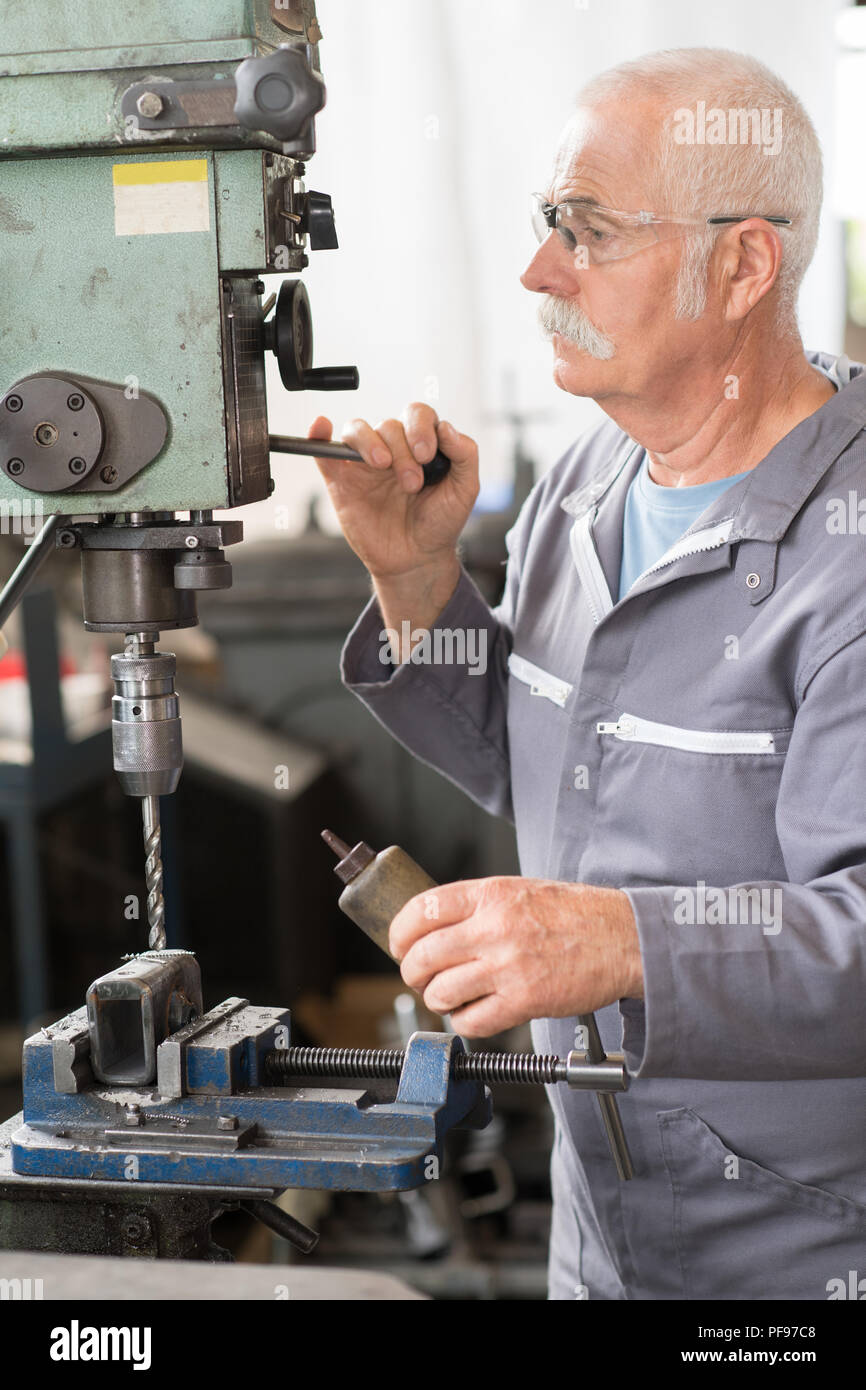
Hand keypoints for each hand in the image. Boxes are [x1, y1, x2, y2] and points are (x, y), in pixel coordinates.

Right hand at [307, 402, 478, 581]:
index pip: (417, 414)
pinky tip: (321, 426)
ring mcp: (364, 463)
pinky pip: (323, 450)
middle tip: (412, 483)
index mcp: (420, 443)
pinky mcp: (341, 480)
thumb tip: (446, 427)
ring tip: (382, 466)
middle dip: (402, 451)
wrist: (416, 559)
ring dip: (369, 442)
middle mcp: (391, 447)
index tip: (426, 455)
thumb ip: (466, 454)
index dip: (420, 427)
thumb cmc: (440, 523)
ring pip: (356, 429)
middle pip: (388, 425)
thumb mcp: (465, 490)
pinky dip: (318, 434)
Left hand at [390, 876, 643, 1036]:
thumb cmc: (577, 915)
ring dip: (438, 999)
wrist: (624, 940)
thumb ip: (479, 906)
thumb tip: (434, 927)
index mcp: (492, 894)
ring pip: (441, 992)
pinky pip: (472, 1021)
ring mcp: (508, 966)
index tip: (399, 946)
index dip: (399, 933)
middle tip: (420, 977)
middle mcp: (495, 928)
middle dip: (412, 972)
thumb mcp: (522, 891)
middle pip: (423, 956)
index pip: (421, 910)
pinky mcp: (524, 1001)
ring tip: (451, 996)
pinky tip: (475, 1012)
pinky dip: (465, 1022)